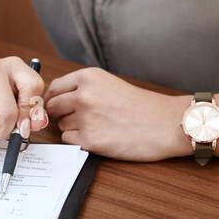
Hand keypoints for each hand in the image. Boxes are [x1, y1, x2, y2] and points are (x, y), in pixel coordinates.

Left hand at [43, 66, 187, 161]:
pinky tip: (98, 137)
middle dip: (60, 115)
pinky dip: (79, 141)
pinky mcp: (89, 140)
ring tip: (97, 127)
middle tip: (78, 119)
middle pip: (52, 107)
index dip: (54, 99)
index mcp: (88, 77)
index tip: (58, 106)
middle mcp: (83, 95)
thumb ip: (83, 88)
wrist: (166, 124)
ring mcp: (85, 118)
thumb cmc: (142, 106)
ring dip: (72, 128)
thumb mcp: (110, 84)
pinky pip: (68, 141)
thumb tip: (55, 99)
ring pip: (60, 125)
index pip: (54, 88)